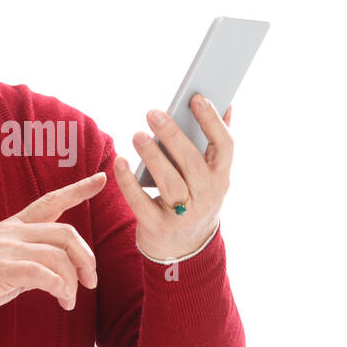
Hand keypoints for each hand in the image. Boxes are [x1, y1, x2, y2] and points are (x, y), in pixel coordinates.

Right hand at [0, 172, 105, 326]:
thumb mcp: (6, 265)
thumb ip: (32, 262)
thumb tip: (59, 273)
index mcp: (14, 226)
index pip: (51, 201)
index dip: (78, 190)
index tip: (102, 179)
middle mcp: (12, 232)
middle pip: (66, 233)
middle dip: (86, 258)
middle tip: (91, 282)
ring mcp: (5, 249)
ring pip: (58, 256)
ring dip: (72, 281)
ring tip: (69, 300)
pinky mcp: (0, 269)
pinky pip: (43, 274)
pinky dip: (59, 288)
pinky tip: (60, 300)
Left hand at [112, 95, 233, 260]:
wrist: (184, 249)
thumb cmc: (195, 198)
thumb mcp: (211, 175)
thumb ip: (216, 143)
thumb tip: (227, 104)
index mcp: (221, 177)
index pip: (224, 146)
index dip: (212, 121)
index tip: (196, 97)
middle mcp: (207, 196)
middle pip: (192, 163)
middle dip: (173, 136)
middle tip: (153, 113)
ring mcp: (184, 214)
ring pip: (170, 183)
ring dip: (152, 157)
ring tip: (137, 135)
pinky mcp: (159, 227)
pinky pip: (141, 202)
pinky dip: (128, 182)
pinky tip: (119, 161)